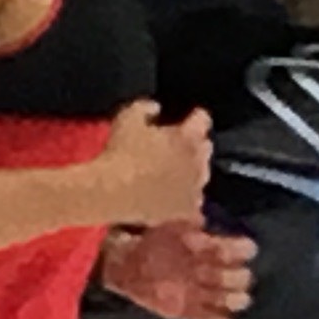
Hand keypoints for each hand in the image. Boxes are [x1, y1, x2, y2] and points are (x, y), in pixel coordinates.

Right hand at [89, 101, 212, 226]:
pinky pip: (194, 203)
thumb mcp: (127, 118)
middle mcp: (198, 162)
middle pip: (205, 147)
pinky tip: (174, 197)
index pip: (203, 120)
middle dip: (195, 144)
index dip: (194, 117)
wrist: (112, 192)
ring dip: (192, 171)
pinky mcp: (186, 211)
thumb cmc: (119, 152)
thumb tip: (156, 107)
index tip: (186, 119)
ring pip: (202, 175)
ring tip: (176, 172)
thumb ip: (145, 108)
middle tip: (177, 145)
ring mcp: (194, 188)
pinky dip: (186, 198)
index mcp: (188, 137)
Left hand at [106, 219, 254, 318]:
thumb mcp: (168, 227)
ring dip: (235, 300)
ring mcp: (200, 293)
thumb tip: (200, 218)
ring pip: (229, 299)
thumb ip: (186, 224)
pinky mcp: (189, 312)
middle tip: (240, 276)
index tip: (248, 249)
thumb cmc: (152, 241)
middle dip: (239, 277)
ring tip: (237, 299)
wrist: (129, 265)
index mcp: (206, 249)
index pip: (232, 250)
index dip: (242, 251)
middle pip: (235, 277)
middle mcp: (208, 272)